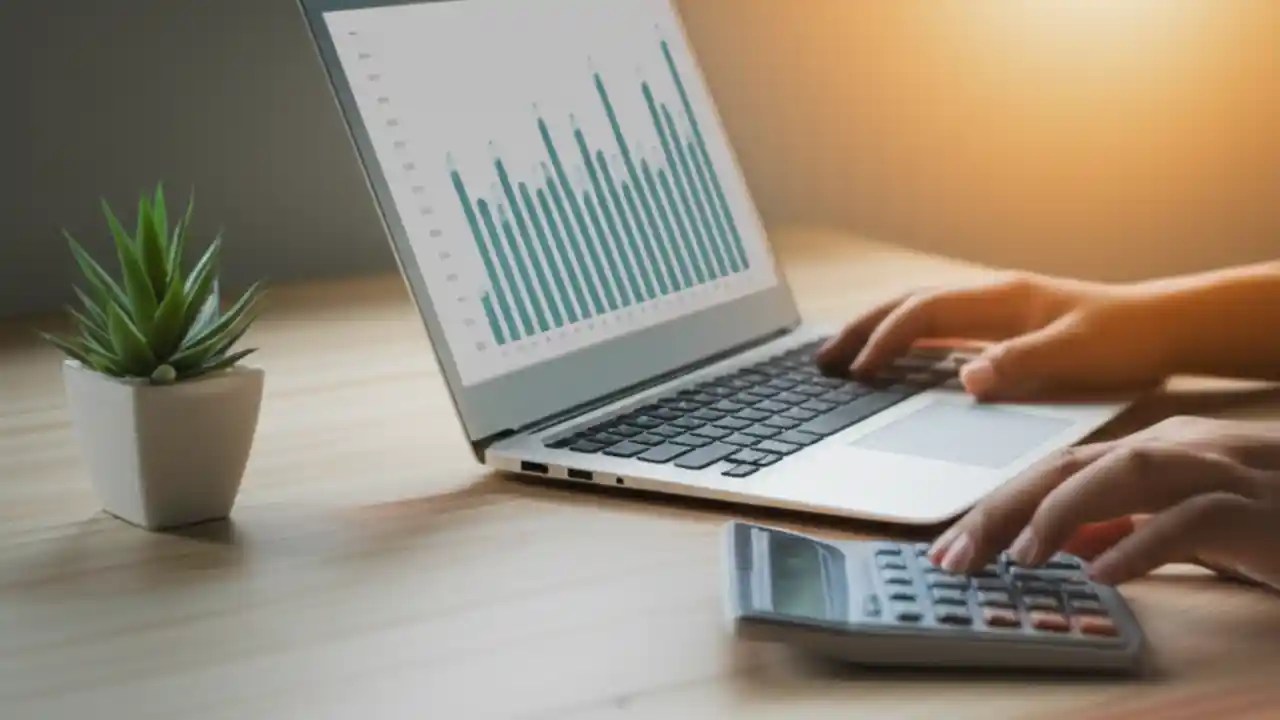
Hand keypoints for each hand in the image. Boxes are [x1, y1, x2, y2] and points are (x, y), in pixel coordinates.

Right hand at [815, 273, 1172, 400]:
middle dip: (861, 329)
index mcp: (1001, 301)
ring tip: (844, 358)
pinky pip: (939, 330)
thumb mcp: (1078, 356)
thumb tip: (965, 378)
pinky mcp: (1003, 328)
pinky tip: (898, 363)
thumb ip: (1022, 364)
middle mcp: (991, 300)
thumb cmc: (1128, 340)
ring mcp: (995, 312)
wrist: (1167, 327)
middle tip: (823, 359)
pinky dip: (905, 341)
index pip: (923, 314)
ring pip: (919, 315)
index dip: (885, 340)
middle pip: (907, 305)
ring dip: (877, 333)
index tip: (858, 372)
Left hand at [927, 415, 1279, 589]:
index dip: (997, 505)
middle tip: (955, 556)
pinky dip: (1144, 544)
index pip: (1056, 469)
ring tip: (1020, 557)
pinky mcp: (1258, 509)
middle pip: (1073, 465)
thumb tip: (1062, 547)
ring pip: (1127, 473)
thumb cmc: (1271, 519)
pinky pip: (1193, 520)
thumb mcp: (1184, 523)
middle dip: (1005, 509)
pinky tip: (1105, 574)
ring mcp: (1221, 471)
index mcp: (1155, 449)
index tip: (949, 547)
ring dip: (1064, 512)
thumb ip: (1124, 527)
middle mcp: (1180, 448)